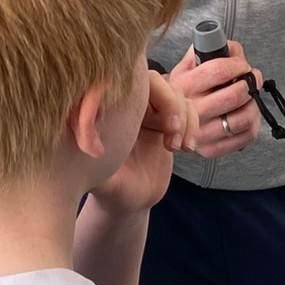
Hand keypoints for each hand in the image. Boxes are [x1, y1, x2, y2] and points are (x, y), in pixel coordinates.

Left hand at [87, 72, 191, 215]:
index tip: (161, 126)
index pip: (133, 82)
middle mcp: (131, 106)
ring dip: (185, 118)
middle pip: (159, 83)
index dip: (153, 95)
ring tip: (177, 148)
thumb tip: (91, 145)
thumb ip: (95, 163)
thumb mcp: (102, 178)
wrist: (129, 202)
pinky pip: (188, 110)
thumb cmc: (110, 189)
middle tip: (173, 136)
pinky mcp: (168, 123)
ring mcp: (151, 113)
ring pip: (177, 95)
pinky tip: (187, 149)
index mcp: (112, 110)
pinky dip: (193, 126)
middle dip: (172, 106)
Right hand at [168, 42, 264, 158]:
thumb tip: (229, 46)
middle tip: (252, 78)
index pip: (219, 71)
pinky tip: (248, 113)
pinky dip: (253, 123)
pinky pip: (245, 136)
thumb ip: (203, 52)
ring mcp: (200, 134)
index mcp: (182, 87)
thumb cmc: (176, 94)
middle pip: (234, 96)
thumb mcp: (183, 68)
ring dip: (254, 103)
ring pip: (243, 118)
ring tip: (251, 96)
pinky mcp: (210, 150)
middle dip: (250, 83)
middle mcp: (190, 112)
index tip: (243, 64)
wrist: (158, 124)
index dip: (238, 64)